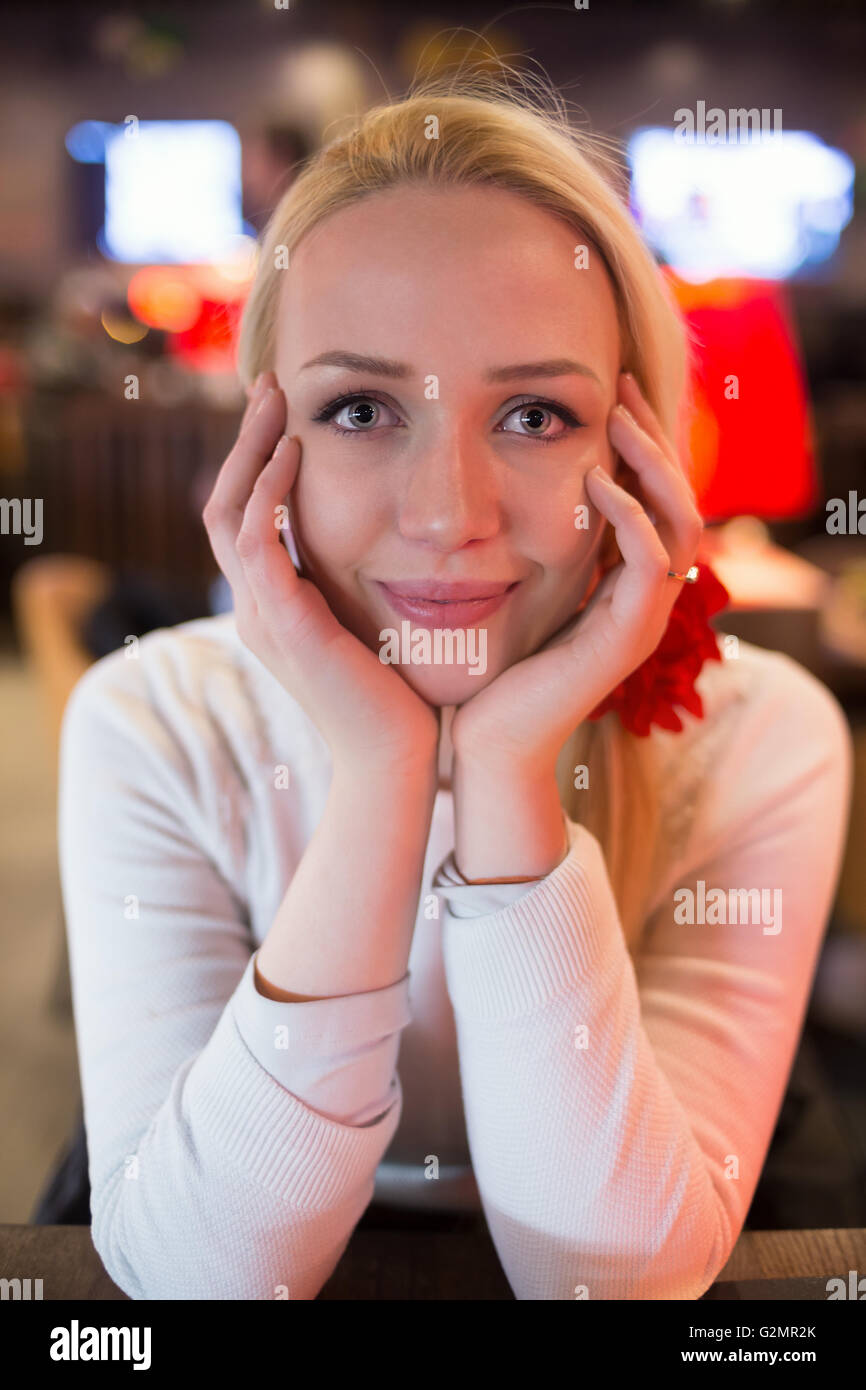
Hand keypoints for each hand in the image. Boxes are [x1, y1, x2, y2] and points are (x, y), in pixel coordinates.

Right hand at [203, 371, 439, 772]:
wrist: (397, 760)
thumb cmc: (400, 697)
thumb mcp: (374, 624)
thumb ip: (362, 585)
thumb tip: (391, 540)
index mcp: (275, 607)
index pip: (246, 520)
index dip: (258, 463)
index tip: (288, 413)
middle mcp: (257, 609)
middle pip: (223, 505)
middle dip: (245, 442)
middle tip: (269, 385)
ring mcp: (261, 617)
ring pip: (228, 513)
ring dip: (249, 451)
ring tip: (276, 401)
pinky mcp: (282, 624)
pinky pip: (256, 542)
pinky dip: (269, 493)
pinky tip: (294, 454)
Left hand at [451, 370, 703, 776]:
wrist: (486, 740)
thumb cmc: (490, 665)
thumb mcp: (514, 584)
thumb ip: (532, 540)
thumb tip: (507, 479)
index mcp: (625, 583)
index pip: (658, 497)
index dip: (641, 442)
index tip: (608, 390)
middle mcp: (645, 598)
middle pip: (680, 498)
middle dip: (653, 437)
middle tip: (619, 385)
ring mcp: (642, 620)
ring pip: (681, 523)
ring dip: (650, 465)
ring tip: (613, 420)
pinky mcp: (626, 639)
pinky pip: (651, 564)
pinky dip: (628, 517)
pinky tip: (593, 482)